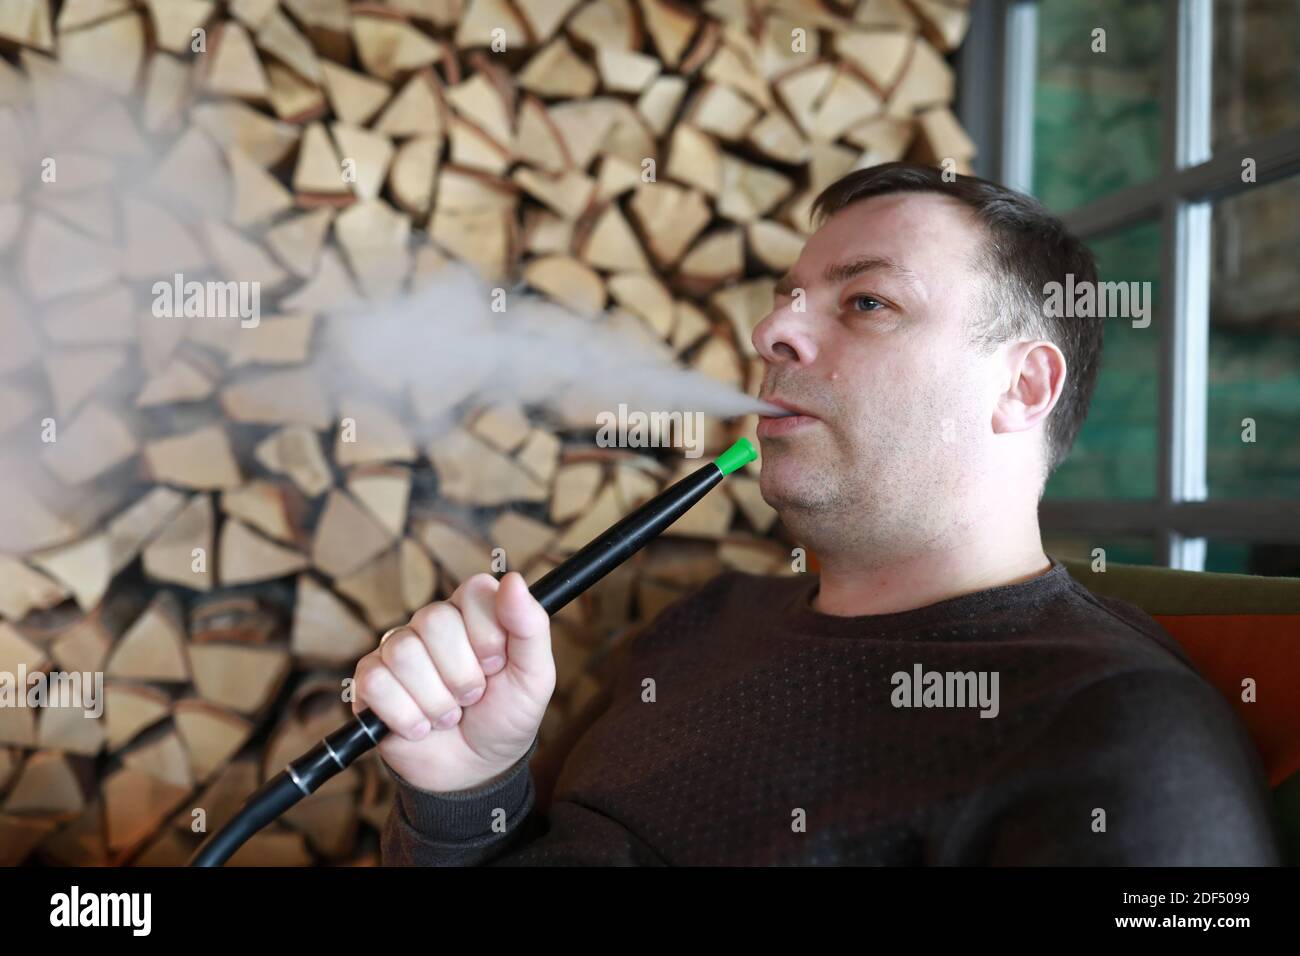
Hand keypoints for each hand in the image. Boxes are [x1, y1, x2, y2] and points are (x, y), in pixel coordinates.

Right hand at [351, 571, 554, 792]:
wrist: (475, 771)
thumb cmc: (506, 716)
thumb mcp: (534, 677)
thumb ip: (530, 627)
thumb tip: (512, 579)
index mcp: (473, 612)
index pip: (473, 591)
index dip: (487, 634)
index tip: (497, 665)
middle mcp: (432, 624)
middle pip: (434, 622)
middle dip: (462, 675)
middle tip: (472, 697)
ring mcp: (397, 651)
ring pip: (404, 654)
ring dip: (436, 701)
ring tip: (449, 715)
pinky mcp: (369, 682)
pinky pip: (376, 682)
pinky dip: (406, 716)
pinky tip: (420, 727)